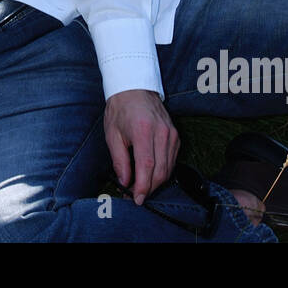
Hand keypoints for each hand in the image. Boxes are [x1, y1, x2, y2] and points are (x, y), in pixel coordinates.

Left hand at [103, 89, 178, 205]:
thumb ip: (119, 160)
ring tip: (142, 187)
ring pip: (168, 168)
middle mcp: (161, 132)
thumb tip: (125, 181)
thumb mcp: (112, 134)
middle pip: (160, 170)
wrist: (134, 88)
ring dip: (156, 182)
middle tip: (136, 196)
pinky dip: (162, 170)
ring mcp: (171, 133)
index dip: (143, 186)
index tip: (136, 199)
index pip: (147, 166)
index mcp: (143, 131)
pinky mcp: (175, 135)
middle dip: (149, 188)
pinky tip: (151, 174)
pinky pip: (172, 159)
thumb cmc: (120, 110)